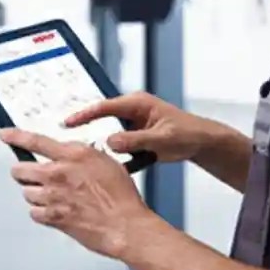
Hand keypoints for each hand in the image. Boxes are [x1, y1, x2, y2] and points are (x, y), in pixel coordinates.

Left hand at [0, 127, 155, 259]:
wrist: (125, 225)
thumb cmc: (121, 197)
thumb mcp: (106, 162)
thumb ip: (82, 155)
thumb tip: (68, 153)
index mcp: (73, 155)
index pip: (35, 140)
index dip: (15, 136)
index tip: (4, 135)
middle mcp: (58, 173)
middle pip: (21, 169)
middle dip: (23, 172)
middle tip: (31, 176)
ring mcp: (53, 196)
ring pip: (26, 192)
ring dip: (35, 193)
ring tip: (52, 196)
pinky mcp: (52, 217)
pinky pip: (34, 213)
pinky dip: (40, 212)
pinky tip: (53, 211)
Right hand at [64, 91, 214, 163]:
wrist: (202, 142)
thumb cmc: (188, 133)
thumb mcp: (162, 138)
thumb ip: (136, 140)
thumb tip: (111, 142)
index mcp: (138, 103)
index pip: (105, 106)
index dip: (85, 114)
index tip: (69, 122)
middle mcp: (133, 111)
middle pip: (103, 118)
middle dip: (87, 127)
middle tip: (67, 137)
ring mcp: (134, 124)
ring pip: (110, 134)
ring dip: (101, 145)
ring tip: (84, 155)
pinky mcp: (136, 137)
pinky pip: (120, 145)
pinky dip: (114, 155)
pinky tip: (107, 166)